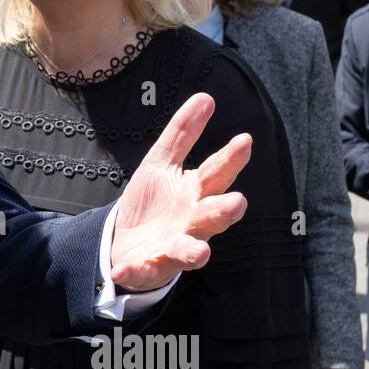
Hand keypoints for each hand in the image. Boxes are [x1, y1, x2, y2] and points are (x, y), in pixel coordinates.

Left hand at [110, 93, 249, 291]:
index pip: (216, 173)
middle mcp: (192, 222)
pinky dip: (135, 272)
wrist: (126, 241)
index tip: (244, 140)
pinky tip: (124, 270)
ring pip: (190, 250)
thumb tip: (205, 96)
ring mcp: (173, 247)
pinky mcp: (150, 267)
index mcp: (195, 193)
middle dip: (224, 210)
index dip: (230, 158)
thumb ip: (182, 133)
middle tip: (237, 202)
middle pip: (212, 215)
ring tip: (201, 252)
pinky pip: (144, 271)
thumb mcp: (161, 162)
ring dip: (195, 251)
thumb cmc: (154, 202)